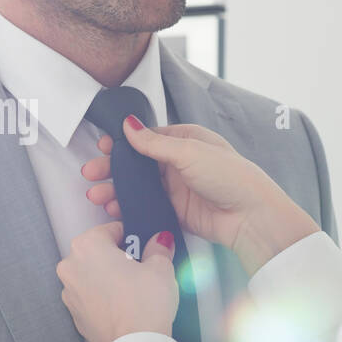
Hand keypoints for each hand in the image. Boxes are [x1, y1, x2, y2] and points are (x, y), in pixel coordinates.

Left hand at [56, 221, 178, 341]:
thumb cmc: (144, 303)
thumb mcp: (160, 267)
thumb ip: (158, 247)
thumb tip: (160, 240)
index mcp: (88, 245)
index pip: (110, 230)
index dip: (131, 237)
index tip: (142, 247)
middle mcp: (71, 266)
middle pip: (97, 252)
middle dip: (117, 257)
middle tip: (140, 269)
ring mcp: (69, 292)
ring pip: (92, 276)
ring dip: (108, 278)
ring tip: (133, 290)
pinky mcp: (74, 314)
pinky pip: (90, 297)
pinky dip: (103, 298)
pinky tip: (123, 306)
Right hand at [82, 117, 319, 276]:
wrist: (251, 217)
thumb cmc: (229, 176)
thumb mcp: (189, 152)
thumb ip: (154, 143)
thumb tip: (128, 125)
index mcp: (185, 140)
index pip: (146, 138)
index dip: (122, 143)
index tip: (102, 147)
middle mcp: (179, 163)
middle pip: (137, 164)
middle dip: (112, 169)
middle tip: (90, 174)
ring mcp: (176, 188)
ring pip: (137, 186)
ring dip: (116, 190)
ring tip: (96, 195)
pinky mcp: (175, 211)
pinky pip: (145, 206)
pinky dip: (128, 208)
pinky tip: (114, 209)